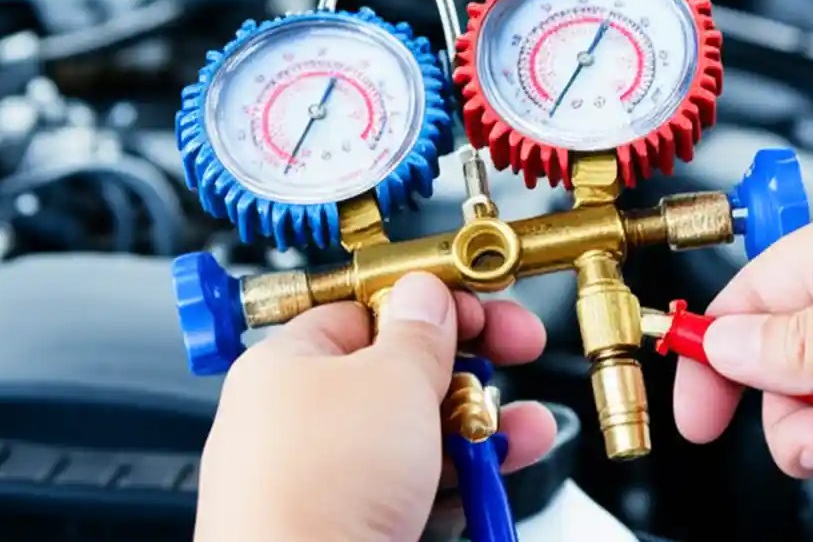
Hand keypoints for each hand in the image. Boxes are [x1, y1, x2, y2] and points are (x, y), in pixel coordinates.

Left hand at [196, 272, 555, 541]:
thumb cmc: (312, 491)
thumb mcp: (390, 384)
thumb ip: (418, 333)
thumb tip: (426, 294)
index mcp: (287, 366)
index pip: (366, 311)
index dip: (431, 304)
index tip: (483, 307)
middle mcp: (299, 421)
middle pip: (399, 375)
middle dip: (470, 369)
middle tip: (516, 354)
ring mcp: (325, 480)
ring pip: (416, 438)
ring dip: (480, 428)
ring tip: (525, 428)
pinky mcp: (352, 527)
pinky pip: (415, 491)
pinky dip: (460, 482)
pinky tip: (495, 476)